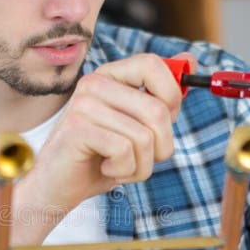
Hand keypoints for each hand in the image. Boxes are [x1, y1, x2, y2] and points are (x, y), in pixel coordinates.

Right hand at [16, 52, 190, 215]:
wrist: (58, 188)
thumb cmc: (100, 158)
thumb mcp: (137, 127)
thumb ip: (161, 97)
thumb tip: (191, 61)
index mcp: (110, 76)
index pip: (153, 64)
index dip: (172, 95)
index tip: (166, 121)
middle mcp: (94, 83)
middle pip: (157, 110)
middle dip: (162, 146)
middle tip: (142, 159)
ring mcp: (83, 104)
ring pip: (144, 137)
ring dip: (141, 165)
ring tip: (120, 167)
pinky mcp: (77, 129)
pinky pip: (125, 151)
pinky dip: (124, 171)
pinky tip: (106, 169)